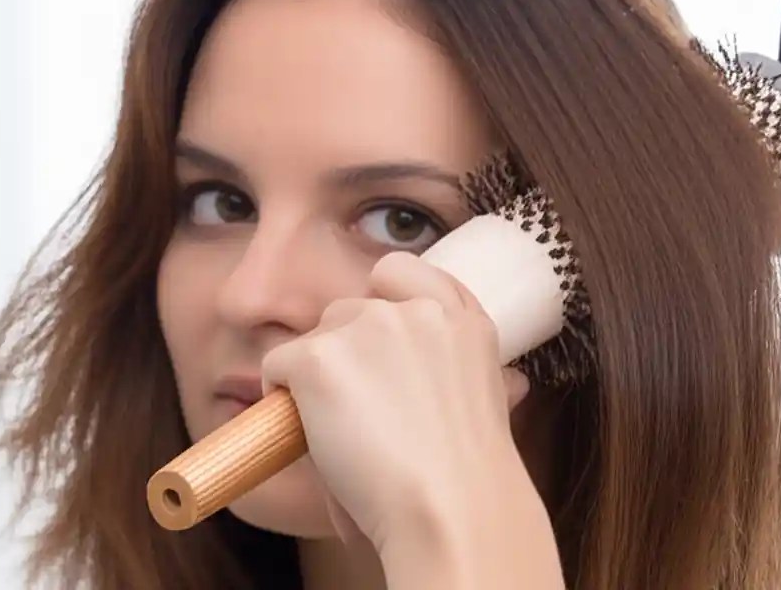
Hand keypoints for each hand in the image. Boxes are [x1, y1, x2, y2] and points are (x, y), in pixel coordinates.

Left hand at [260, 251, 562, 586]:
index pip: (403, 272)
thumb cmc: (469, 476)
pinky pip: (278, 366)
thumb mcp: (490, 404)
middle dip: (347, 350)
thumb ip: (473, 376)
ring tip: (339, 428)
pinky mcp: (320, 356)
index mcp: (464, 320)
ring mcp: (368, 327)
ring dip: (319, 373)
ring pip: (316, 338)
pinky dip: (281, 395)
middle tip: (359, 407)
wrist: (450, 507)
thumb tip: (502, 384)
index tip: (378, 341)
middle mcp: (418, 310)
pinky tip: (309, 434)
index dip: (382, 302)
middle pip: (351, 310)